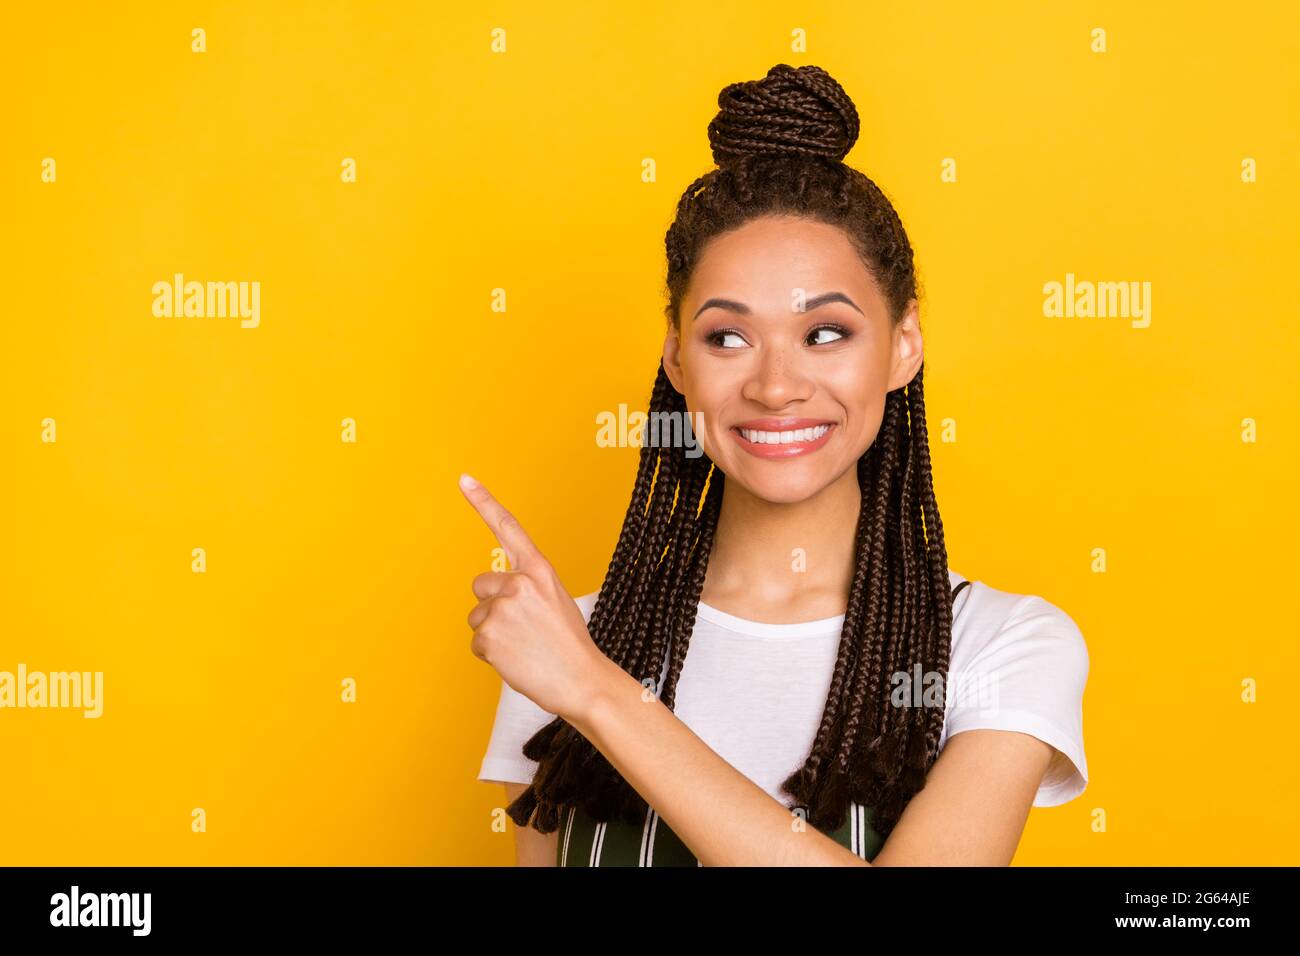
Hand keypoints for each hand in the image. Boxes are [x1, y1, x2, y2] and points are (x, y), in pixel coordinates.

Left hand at [458, 472, 608, 722]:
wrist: (582, 680)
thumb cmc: (571, 646)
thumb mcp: (556, 602)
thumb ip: (527, 589)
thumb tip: (497, 597)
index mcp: (540, 570)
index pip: (509, 528)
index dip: (484, 502)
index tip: (464, 479)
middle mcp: (518, 583)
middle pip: (481, 587)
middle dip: (492, 606)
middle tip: (522, 629)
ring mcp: (502, 609)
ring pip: (477, 619)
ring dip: (493, 634)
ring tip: (524, 647)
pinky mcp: (488, 635)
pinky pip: (477, 643)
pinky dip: (492, 655)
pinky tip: (516, 659)